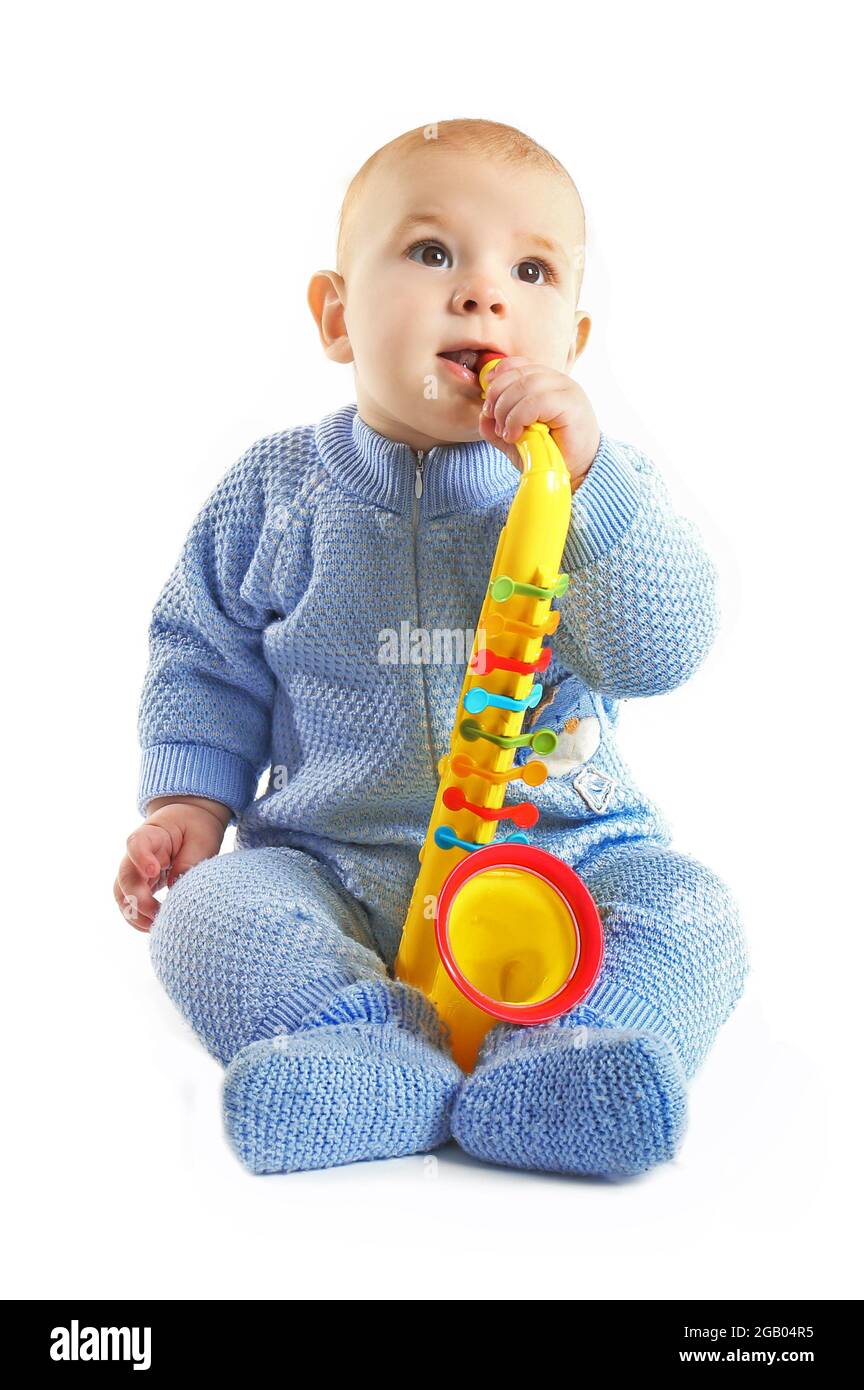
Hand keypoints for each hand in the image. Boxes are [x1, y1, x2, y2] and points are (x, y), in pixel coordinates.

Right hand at [113, 796, 230, 931]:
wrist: (188, 820)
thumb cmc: (195, 827)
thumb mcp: (200, 839)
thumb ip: (188, 861)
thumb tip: (176, 889)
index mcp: (152, 834)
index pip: (136, 844)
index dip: (141, 859)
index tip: (155, 872)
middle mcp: (136, 854)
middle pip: (125, 876)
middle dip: (138, 899)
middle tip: (158, 913)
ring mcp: (135, 870)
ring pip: (121, 894)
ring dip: (135, 914)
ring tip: (157, 925)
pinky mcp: (140, 884)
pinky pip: (129, 904)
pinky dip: (138, 918)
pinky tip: (154, 926)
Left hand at [477, 357, 600, 490]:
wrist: (576, 475)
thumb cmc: (549, 455)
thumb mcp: (516, 439)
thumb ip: (498, 426)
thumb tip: (482, 416)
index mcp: (547, 383)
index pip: (519, 365)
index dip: (498, 376)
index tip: (487, 400)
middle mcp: (559, 382)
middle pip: (519, 374)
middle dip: (498, 396)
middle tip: (493, 420)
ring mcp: (568, 391)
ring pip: (526, 385)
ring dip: (507, 409)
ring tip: (506, 432)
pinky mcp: (572, 406)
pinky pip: (537, 401)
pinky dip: (518, 417)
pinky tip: (515, 434)